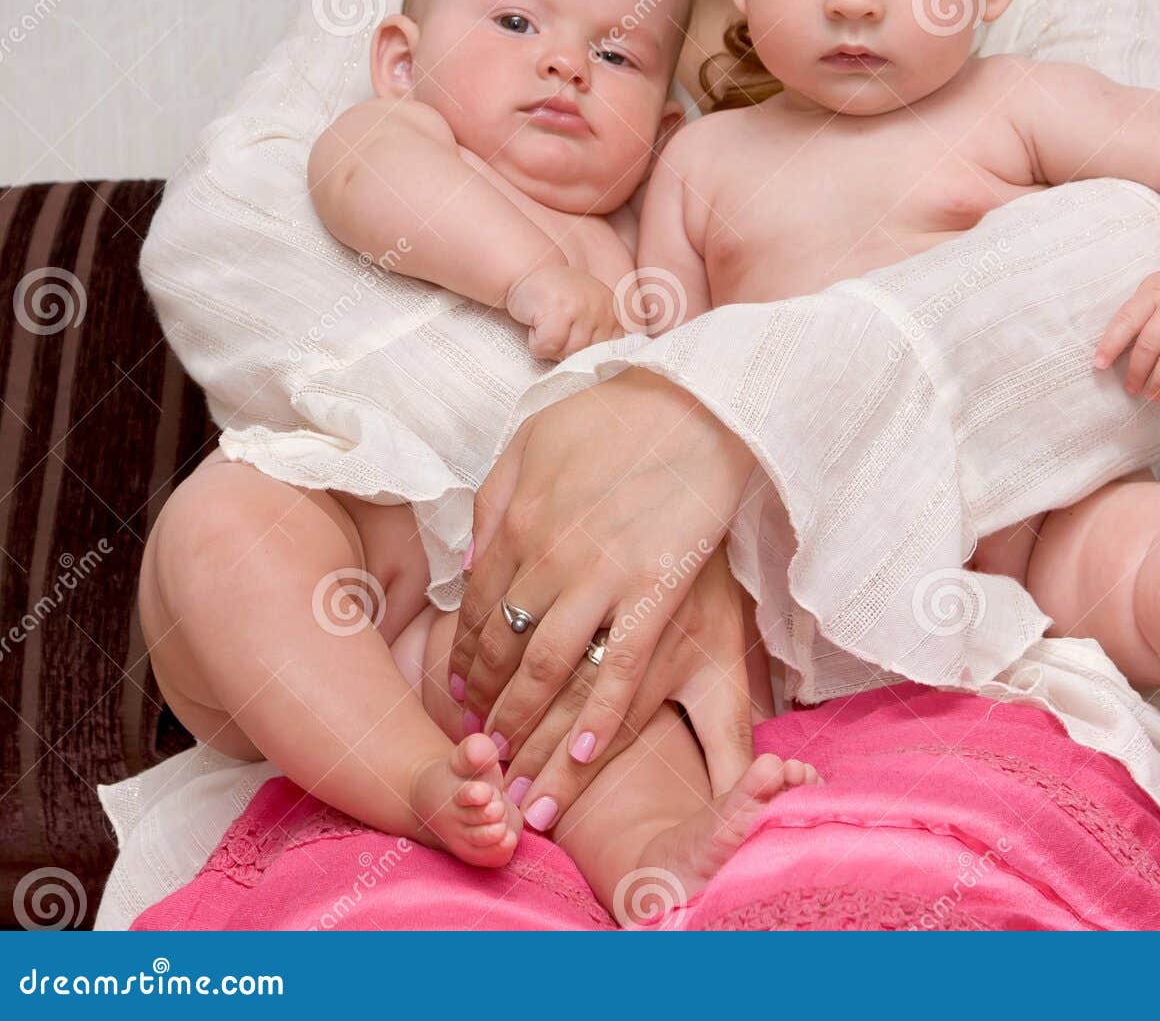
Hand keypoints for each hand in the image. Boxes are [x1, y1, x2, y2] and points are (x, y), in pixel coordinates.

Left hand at [447, 369, 759, 810]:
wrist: (696, 401)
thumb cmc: (616, 414)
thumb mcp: (532, 439)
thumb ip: (494, 500)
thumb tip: (471, 561)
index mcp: (516, 520)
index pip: (475, 607)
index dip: (465, 654)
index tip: (462, 687)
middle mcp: (548, 556)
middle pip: (502, 646)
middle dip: (486, 699)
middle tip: (480, 738)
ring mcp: (602, 576)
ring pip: (547, 667)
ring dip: (525, 719)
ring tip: (514, 758)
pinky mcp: (656, 589)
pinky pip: (622, 667)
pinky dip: (600, 716)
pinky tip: (585, 752)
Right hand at [506, 264, 623, 360]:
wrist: (529, 271)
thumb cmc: (555, 300)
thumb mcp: (586, 314)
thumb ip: (596, 337)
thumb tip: (596, 374)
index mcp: (612, 311)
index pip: (611, 353)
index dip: (588, 358)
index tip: (572, 345)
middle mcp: (601, 307)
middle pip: (588, 356)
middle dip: (566, 352)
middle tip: (555, 332)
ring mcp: (581, 307)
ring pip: (568, 353)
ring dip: (550, 348)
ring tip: (546, 326)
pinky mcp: (558, 309)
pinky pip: (548, 346)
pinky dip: (536, 344)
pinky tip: (536, 325)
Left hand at [1091, 265, 1159, 403]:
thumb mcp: (1150, 290)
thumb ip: (1133, 315)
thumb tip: (1108, 351)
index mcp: (1155, 294)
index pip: (1128, 320)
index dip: (1111, 344)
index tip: (1099, 364)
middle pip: (1151, 344)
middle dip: (1136, 372)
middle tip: (1130, 387)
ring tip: (1150, 396)